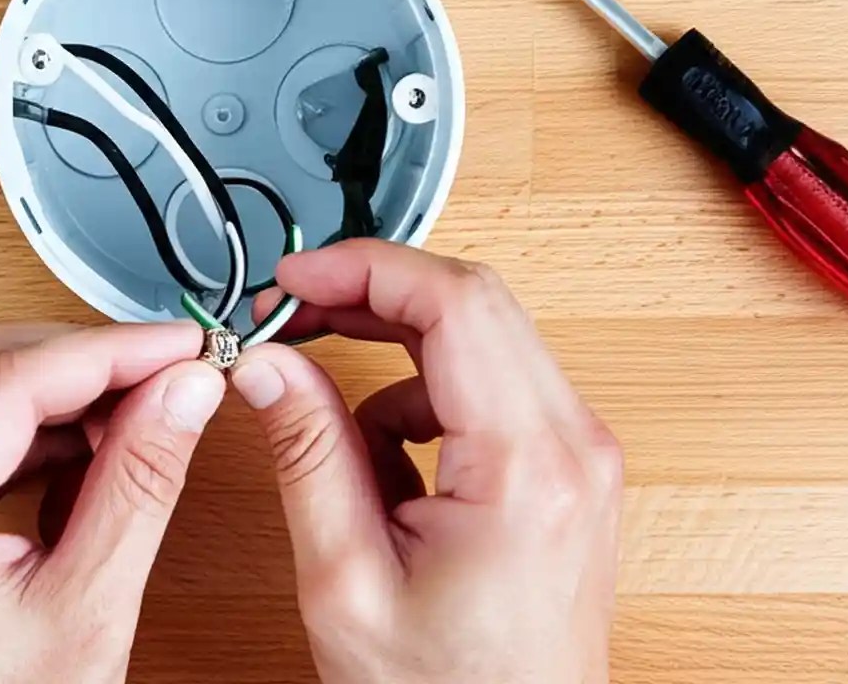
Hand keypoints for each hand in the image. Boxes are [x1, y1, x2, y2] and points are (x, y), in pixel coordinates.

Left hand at [0, 322, 224, 683]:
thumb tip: (181, 394)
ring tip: (139, 417)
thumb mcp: (86, 612)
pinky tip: (89, 452)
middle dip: (87, 360)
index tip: (178, 346)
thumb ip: (138, 487)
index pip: (11, 381)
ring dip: (62, 391)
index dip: (109, 350)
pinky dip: (31, 430)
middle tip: (168, 374)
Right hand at [233, 240, 622, 683]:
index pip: (454, 302)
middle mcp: (573, 447)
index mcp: (526, 466)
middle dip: (371, 295)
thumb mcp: (346, 579)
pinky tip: (380, 453)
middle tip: (294, 312)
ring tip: (322, 396)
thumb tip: (268, 365)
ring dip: (393, 348)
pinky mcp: (566, 469)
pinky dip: (423, 396)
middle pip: (473, 304)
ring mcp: (579, 456)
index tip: (295, 279)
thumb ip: (307, 454)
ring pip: (481, 340)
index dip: (364, 268)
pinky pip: (490, 388)